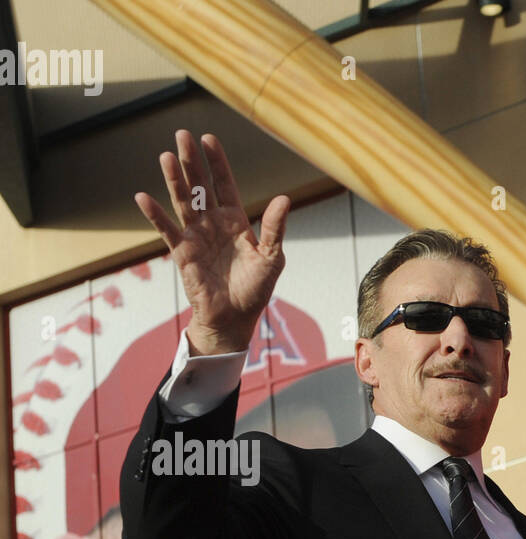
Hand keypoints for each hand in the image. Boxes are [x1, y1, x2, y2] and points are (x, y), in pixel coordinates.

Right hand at [134, 130, 288, 354]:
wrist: (235, 318)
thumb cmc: (255, 289)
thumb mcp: (272, 258)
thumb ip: (275, 229)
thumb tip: (284, 199)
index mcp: (235, 221)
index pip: (224, 185)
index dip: (217, 162)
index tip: (208, 139)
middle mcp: (213, 223)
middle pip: (200, 186)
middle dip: (192, 162)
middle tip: (182, 134)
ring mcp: (195, 236)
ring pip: (182, 202)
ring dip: (174, 180)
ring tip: (167, 156)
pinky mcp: (182, 252)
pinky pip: (166, 230)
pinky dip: (155, 215)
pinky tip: (143, 197)